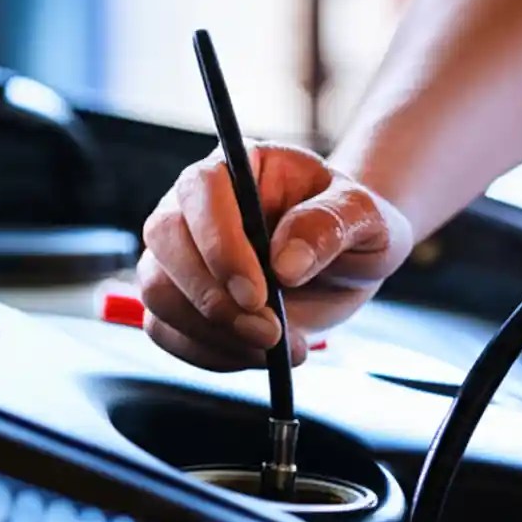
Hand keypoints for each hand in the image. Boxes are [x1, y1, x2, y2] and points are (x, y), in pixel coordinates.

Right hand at [137, 142, 413, 370]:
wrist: (345, 260)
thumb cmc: (351, 224)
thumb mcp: (365, 216)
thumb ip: (330, 226)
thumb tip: (286, 264)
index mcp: (236, 166)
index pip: (201, 190)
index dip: (220, 243)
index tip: (258, 294)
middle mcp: (193, 204)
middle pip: (163, 239)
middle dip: (211, 298)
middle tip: (268, 332)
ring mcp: (178, 252)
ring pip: (156, 291)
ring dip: (210, 332)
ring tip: (272, 345)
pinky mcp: (177, 298)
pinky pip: (165, 330)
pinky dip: (208, 353)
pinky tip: (255, 354)